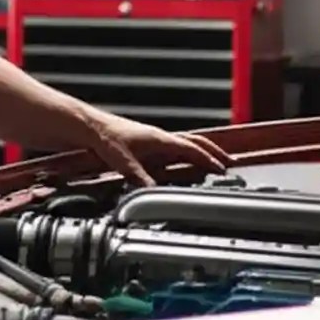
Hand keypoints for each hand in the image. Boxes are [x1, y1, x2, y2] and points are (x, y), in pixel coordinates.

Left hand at [88, 115, 232, 186]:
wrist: (90, 126)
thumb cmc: (105, 138)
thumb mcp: (123, 162)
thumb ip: (139, 178)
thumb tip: (153, 193)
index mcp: (159, 139)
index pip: (191, 148)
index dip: (208, 159)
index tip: (222, 168)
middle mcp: (160, 137)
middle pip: (194, 141)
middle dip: (213, 152)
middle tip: (229, 163)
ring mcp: (154, 139)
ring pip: (186, 142)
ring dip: (202, 150)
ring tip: (213, 161)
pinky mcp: (147, 142)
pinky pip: (174, 146)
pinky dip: (187, 152)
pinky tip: (185, 160)